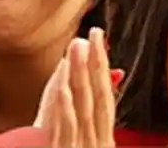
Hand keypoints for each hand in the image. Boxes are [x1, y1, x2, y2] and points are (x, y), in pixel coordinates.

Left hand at [37, 29, 116, 147]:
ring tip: (78, 47)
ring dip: (81, 75)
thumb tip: (94, 76)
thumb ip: (82, 114)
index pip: (105, 94)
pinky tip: (62, 86)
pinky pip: (67, 128)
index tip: (98, 37)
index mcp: (103, 137)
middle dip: (97, 63)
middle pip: (99, 96)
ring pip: (84, 106)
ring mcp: (83, 146)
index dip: (102, 65)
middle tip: (94, 32)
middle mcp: (97, 141)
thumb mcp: (76, 140)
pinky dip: (66, 106)